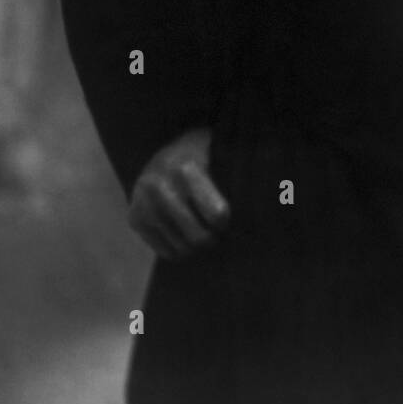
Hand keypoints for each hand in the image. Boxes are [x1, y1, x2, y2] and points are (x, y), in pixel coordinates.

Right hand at [128, 127, 230, 259]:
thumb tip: (268, 200)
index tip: (226, 216)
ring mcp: (143, 205)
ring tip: (202, 232)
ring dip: (196, 246)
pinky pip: (166, 252)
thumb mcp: (218, 151)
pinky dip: (179, 249)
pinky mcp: (134, 220)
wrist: (157, 151)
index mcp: (186, 168)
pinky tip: (184, 234)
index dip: (225, 221)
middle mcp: (160, 187)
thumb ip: (236, 174)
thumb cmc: (200, 153)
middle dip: (212, 238)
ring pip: (183, 249)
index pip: (217, 215)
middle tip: (217, 233)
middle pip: (199, 238)